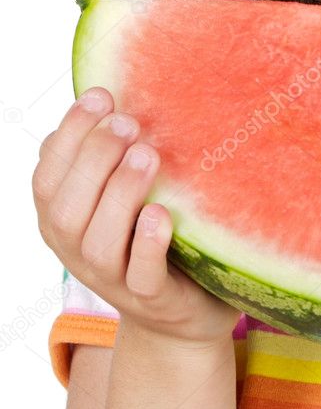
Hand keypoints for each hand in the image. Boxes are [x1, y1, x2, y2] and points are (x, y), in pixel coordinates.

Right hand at [32, 86, 241, 347]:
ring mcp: (113, 279)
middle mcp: (79, 251)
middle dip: (94, 158)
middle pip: (67, 208)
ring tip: (147, 154)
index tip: (101, 94)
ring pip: (99, 242)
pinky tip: (161, 214)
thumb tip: (104, 97)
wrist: (183, 314)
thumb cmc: (149, 237)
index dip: (69, 135)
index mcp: (65, 221)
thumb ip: (106, 158)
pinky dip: (148, 244)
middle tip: (129, 121)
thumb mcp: (119, 196)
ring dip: (120, 193)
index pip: (48, 177)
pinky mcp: (153, 298)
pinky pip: (142, 276)